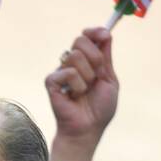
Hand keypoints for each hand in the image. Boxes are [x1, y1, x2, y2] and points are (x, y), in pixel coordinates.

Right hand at [46, 27, 119, 160]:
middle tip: (96, 77)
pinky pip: (68, 72)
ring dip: (87, 76)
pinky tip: (74, 97)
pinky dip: (77, 86)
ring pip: (75, 56)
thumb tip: (106, 33)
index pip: (88, 36)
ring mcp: (60, 71)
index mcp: (87, 61)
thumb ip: (106, 57)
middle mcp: (72, 63)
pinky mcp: (51, 81)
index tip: (104, 35)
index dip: (95, 32)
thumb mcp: (109, 80)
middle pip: (80, 40)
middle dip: (94, 58)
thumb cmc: (99, 109)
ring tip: (84, 91)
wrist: (88, 129)